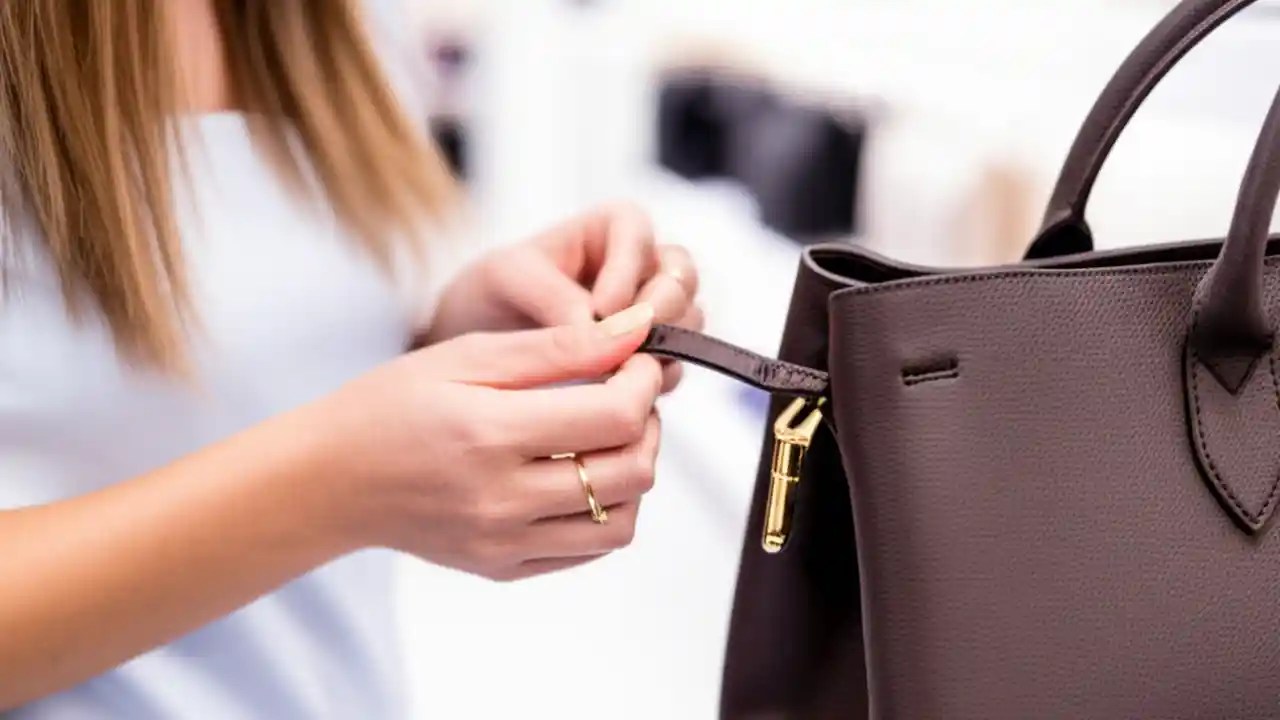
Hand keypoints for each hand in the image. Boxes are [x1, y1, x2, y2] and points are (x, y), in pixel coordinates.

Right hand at [322, 304, 663, 580]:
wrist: (331, 480)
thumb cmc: (390, 407)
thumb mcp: (468, 354)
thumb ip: (558, 346)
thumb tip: (635, 328)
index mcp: (489, 434)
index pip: (615, 416)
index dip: (644, 381)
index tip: (635, 358)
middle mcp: (501, 499)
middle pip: (631, 471)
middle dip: (648, 423)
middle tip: (626, 394)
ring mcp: (504, 542)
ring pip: (622, 522)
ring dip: (633, 473)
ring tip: (607, 437)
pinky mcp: (504, 567)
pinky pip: (589, 549)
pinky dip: (605, 510)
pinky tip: (582, 474)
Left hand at [427, 203, 703, 390]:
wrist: (477, 345)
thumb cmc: (489, 294)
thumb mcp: (505, 279)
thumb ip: (550, 296)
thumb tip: (596, 329)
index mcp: (608, 229)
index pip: (638, 230)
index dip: (628, 267)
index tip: (602, 307)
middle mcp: (639, 267)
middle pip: (680, 276)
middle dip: (660, 309)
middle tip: (625, 343)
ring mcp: (649, 315)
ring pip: (687, 322)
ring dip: (662, 346)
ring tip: (620, 370)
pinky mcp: (647, 359)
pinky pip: (673, 365)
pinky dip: (654, 379)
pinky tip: (620, 393)